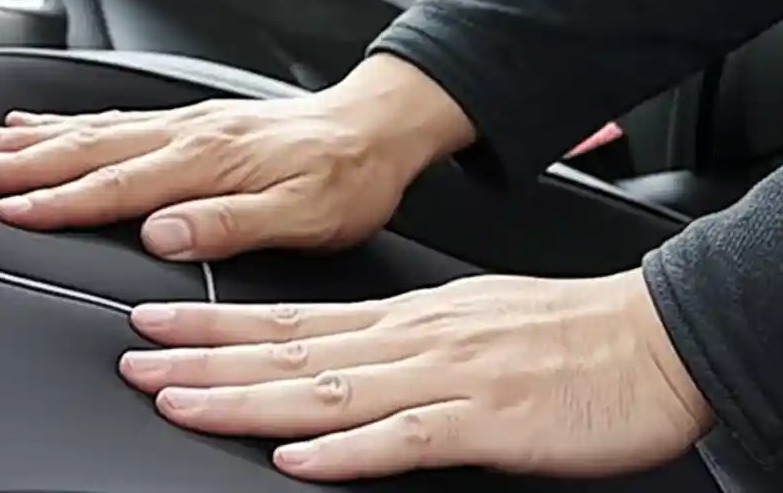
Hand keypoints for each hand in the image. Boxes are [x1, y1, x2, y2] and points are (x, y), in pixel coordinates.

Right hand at [0, 55, 474, 260]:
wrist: (374, 126)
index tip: (5, 209)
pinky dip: (71, 119)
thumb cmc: (345, 179)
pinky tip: (44, 121)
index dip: (56, 202)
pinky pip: (117, 117)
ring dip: (37, 137)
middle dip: (23, 162)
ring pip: (94, 129)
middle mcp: (187, 135)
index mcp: (207, 164)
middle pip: (88, 150)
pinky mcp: (192, 119)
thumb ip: (228, 224)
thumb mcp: (304, 217)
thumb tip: (160, 234)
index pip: (114, 188)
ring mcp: (186, 122)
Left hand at [118, 270, 711, 481]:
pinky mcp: (484, 423)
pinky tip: (297, 462)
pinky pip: (404, 440)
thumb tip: (335, 357)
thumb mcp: (460, 320)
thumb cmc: (557, 333)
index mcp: (399, 320)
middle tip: (132, 359)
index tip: (154, 324)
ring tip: (181, 403)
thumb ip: (395, 341)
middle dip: (202, 359)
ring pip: (324, 391)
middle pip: (285, 354)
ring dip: (248, 400)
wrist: (650, 337)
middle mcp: (405, 343)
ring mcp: (441, 380)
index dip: (214, 324)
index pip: (286, 320)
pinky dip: (347, 452)